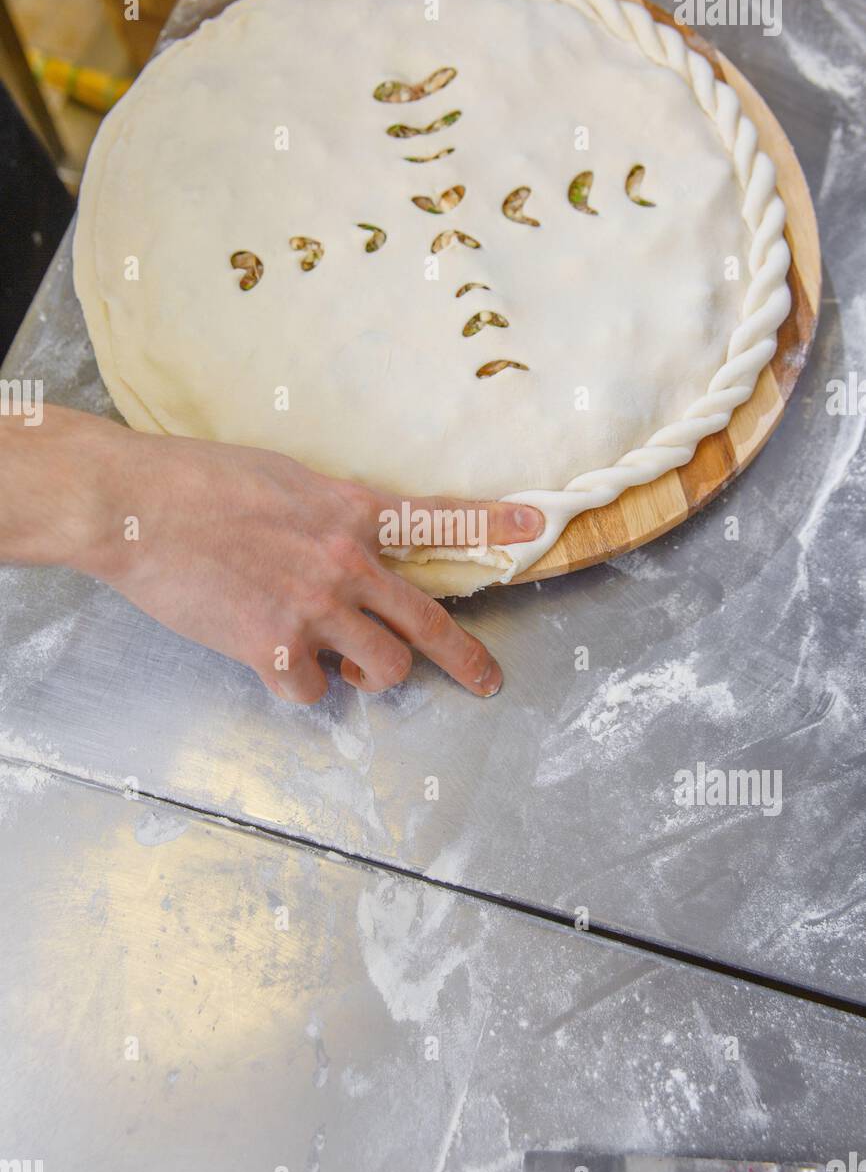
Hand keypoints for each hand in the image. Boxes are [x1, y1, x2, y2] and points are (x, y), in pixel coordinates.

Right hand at [77, 419, 542, 703]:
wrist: (135, 505)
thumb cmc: (197, 480)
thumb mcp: (283, 479)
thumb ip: (328, 516)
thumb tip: (346, 547)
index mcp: (350, 513)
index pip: (439, 519)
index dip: (493, 523)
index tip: (536, 525)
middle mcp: (346, 563)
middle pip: (427, 625)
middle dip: (466, 660)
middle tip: (486, 681)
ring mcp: (314, 607)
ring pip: (382, 670)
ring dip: (367, 675)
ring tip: (342, 665)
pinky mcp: (273, 646)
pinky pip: (312, 692)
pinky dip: (299, 686)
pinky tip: (275, 663)